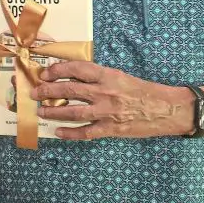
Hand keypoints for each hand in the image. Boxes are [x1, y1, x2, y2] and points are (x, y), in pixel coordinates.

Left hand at [33, 62, 193, 139]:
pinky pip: (86, 132)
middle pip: (68, 90)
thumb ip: (99, 77)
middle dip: (47, 91)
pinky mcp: (111, 129)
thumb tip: (74, 77)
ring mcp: (107, 112)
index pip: (76, 69)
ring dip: (53, 112)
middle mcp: (104, 92)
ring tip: (41, 112)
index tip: (45, 73)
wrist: (169, 109)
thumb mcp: (121, 76)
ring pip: (73, 112)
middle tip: (34, 93)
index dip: (57, 70)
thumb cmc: (145, 91)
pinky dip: (70, 133)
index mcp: (108, 75)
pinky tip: (58, 133)